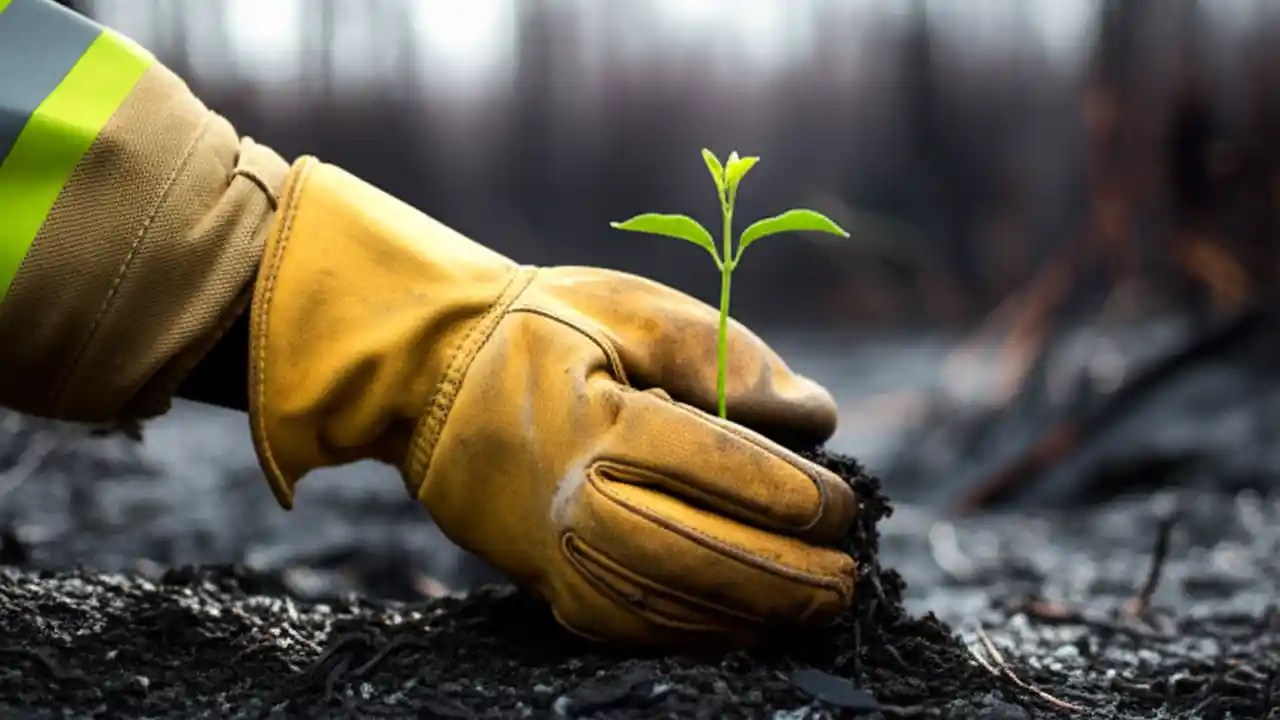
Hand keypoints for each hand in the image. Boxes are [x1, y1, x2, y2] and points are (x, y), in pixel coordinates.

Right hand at [248, 158, 857, 645]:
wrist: (431, 380)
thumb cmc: (542, 332)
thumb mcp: (631, 309)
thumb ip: (729, 356)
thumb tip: (816, 415)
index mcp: (601, 427)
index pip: (723, 475)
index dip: (795, 496)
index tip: (844, 503)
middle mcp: (577, 505)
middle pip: (705, 557)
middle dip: (789, 575)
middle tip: (849, 577)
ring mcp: (559, 557)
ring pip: (674, 608)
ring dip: (755, 615)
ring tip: (819, 607)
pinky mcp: (551, 587)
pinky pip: (636, 628)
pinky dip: (702, 634)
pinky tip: (750, 626)